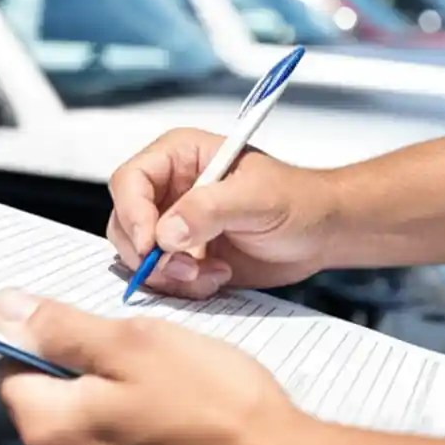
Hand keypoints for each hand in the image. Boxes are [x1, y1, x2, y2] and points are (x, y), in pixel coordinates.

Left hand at [0, 288, 336, 444]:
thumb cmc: (224, 418)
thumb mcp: (143, 345)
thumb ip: (64, 329)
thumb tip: (7, 309)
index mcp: (53, 432)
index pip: (12, 374)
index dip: (50, 348)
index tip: (94, 344)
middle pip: (51, 422)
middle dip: (88, 396)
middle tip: (151, 379)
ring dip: (116, 439)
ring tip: (177, 423)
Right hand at [106, 127, 337, 298]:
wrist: (320, 234)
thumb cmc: (298, 201)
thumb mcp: (257, 198)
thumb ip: (209, 209)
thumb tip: (165, 232)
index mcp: (180, 157)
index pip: (130, 181)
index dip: (132, 214)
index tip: (150, 246)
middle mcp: (169, 189)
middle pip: (124, 222)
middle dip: (149, 253)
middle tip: (184, 270)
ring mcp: (173, 225)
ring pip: (137, 255)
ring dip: (168, 275)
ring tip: (211, 274)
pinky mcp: (182, 256)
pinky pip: (160, 278)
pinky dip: (182, 287)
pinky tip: (217, 278)